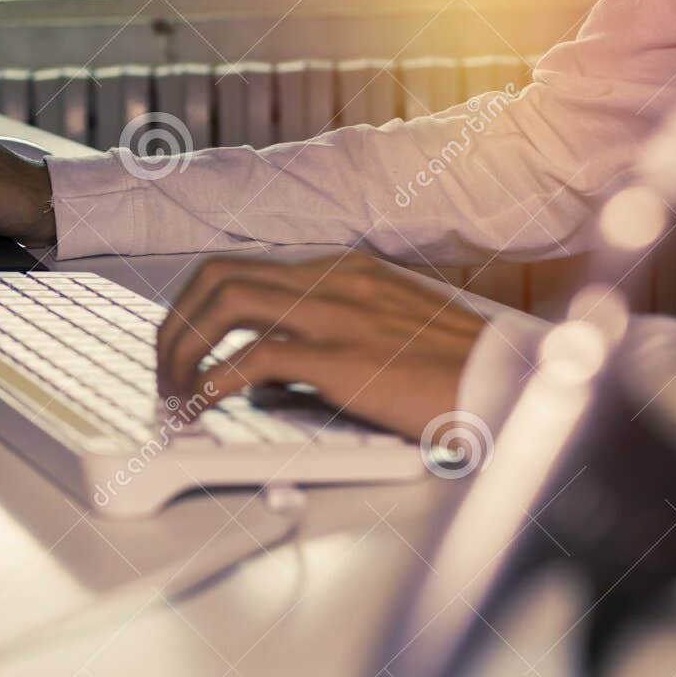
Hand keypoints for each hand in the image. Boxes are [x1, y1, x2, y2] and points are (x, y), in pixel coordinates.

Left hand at [155, 251, 487, 439]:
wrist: (511, 384)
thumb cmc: (453, 370)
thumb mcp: (382, 335)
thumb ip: (321, 342)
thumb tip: (260, 378)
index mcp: (341, 270)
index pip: (240, 270)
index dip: (194, 308)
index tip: (178, 346)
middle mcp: (332, 280)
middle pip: (217, 277)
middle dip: (175, 323)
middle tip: (164, 370)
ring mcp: (336, 314)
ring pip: (224, 304)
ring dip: (184, 348)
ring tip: (175, 391)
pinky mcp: (343, 358)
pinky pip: (252, 359)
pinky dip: (213, 383)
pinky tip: (203, 406)